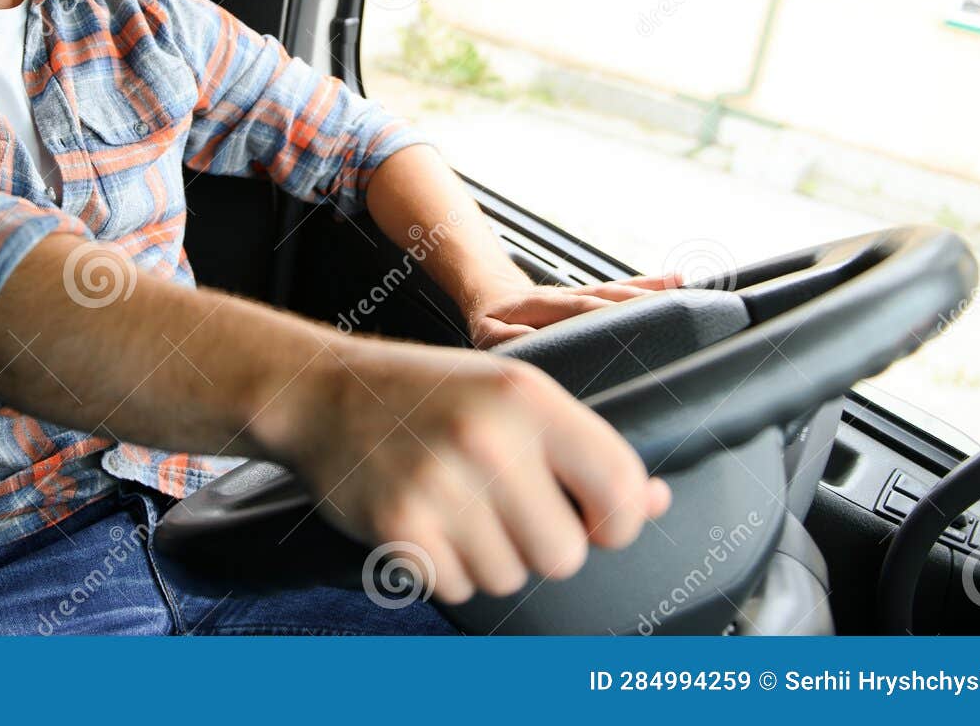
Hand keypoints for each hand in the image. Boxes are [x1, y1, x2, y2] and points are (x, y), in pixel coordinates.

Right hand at [258, 336, 671, 603]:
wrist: (324, 391)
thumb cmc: (428, 394)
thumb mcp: (512, 393)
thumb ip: (584, 447)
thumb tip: (654, 501)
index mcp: (528, 398)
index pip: (620, 487)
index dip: (619, 519)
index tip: (597, 518)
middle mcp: (489, 440)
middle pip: (565, 554)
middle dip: (543, 545)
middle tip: (507, 509)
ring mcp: (441, 485)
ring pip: (510, 577)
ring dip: (491, 557)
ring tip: (460, 508)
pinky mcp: (400, 525)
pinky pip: (459, 587)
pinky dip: (447, 569)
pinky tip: (428, 522)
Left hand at [464, 271, 684, 349]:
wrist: (495, 295)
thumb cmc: (493, 322)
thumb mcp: (490, 333)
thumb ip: (506, 337)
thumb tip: (527, 338)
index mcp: (544, 305)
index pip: (576, 308)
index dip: (600, 311)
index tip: (626, 318)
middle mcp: (569, 296)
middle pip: (606, 296)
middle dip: (635, 302)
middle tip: (670, 308)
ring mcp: (584, 295)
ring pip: (618, 292)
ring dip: (649, 292)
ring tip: (682, 290)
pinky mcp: (594, 298)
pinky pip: (624, 291)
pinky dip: (650, 287)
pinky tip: (678, 281)